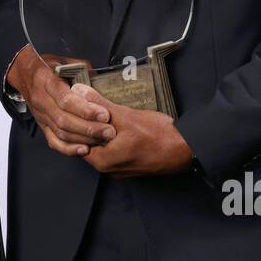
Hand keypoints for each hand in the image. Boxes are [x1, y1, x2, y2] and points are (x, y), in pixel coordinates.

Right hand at [7, 45, 115, 154]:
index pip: (66, 100)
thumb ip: (82, 69)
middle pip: (64, 120)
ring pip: (61, 132)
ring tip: (103, 139)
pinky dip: (68, 148)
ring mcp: (40, 115)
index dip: (86, 110)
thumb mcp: (64, 61)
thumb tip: (100, 78)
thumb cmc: (48, 67)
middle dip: (89, 128)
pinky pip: (53, 141)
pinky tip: (84, 150)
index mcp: (46, 81)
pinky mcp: (42, 126)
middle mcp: (41, 100)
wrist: (25, 74)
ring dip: (83, 138)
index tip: (105, 114)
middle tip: (109, 131)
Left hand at [69, 84, 194, 175]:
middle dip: (86, 124)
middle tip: (89, 104)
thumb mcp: (125, 116)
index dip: (75, 120)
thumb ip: (99, 105)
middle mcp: (107, 169)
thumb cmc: (159, 136)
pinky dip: (110, 137)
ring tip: (102, 111)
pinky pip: (112, 150)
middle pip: (87, 143)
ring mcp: (118, 169)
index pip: (75, 140)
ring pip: (100, 146)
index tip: (76, 104)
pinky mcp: (128, 165)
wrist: (186, 150)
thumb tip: (78, 91)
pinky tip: (115, 123)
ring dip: (99, 130)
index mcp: (102, 161)